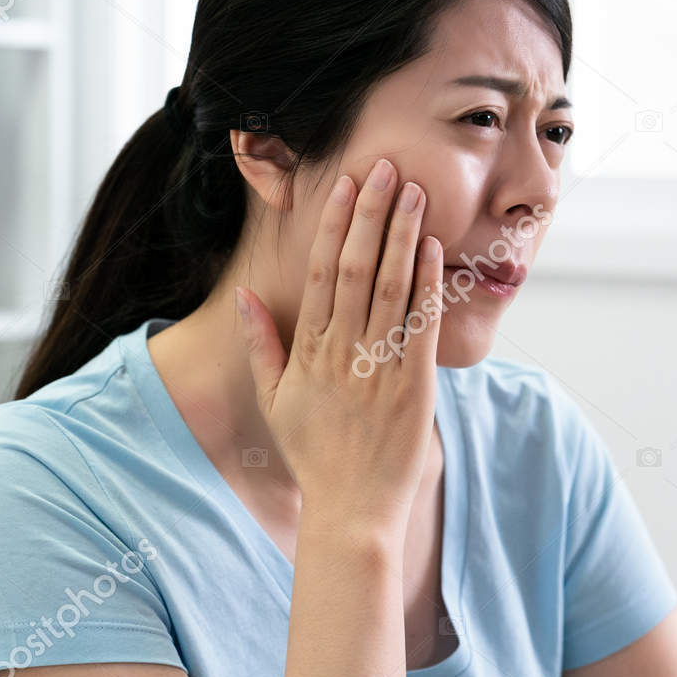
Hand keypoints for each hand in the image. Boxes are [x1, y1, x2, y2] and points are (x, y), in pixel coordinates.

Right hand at [236, 157, 442, 532]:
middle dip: (371, 213)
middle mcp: (341, 352)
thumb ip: (262, 344)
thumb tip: (244, 295)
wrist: (351, 509)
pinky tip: (433, 248)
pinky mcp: (413, 386)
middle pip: (357, 267)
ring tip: (414, 192)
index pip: (322, 273)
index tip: (345, 185)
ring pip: (390, 287)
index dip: (334, 224)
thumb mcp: (275, 399)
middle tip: (386, 167)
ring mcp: (378, 368)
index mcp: (307, 351)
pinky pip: (419, 325)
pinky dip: (427, 284)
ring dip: (402, 235)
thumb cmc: (314, 454)